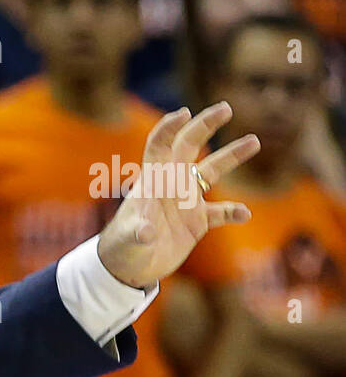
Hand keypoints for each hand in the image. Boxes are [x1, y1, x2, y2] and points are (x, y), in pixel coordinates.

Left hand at [97, 103, 259, 289]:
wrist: (128, 269)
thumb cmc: (121, 249)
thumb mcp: (128, 240)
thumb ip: (137, 233)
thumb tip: (145, 232)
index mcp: (152, 181)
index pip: (159, 146)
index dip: (169, 128)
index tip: (184, 113)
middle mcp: (171, 185)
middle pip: (189, 147)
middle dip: (205, 125)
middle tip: (226, 107)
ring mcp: (186, 202)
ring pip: (212, 172)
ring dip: (232, 156)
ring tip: (254, 141)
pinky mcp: (197, 222)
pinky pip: (221, 211)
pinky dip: (234, 211)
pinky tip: (244, 214)